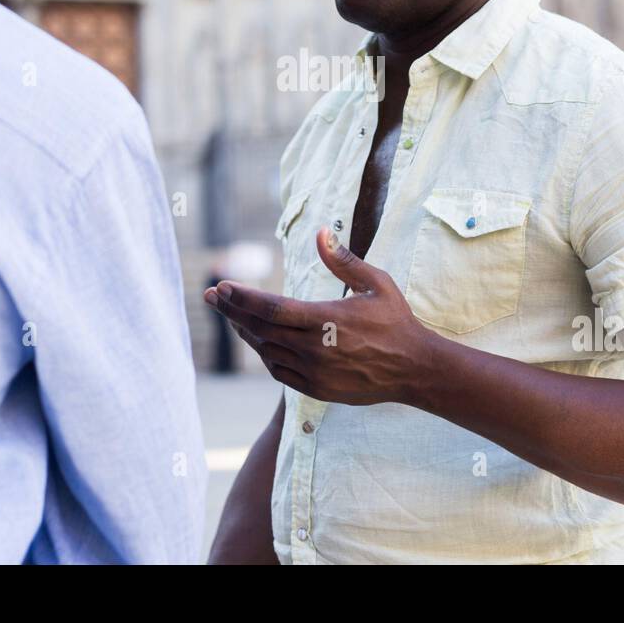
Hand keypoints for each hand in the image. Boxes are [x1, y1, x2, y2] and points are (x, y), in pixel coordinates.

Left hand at [204, 226, 438, 405]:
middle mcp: (316, 349)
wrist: (414, 369)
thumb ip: (343, 260)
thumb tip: (319, 233)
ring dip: (246, 332)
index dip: (242, 298)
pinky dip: (265, 354)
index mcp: (327, 320)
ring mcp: (314, 373)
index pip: (272, 309)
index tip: (221, 286)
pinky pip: (279, 371)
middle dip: (232, 311)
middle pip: (260, 329)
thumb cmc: (396, 320)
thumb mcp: (376, 283)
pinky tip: (259, 341)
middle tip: (210, 296)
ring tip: (233, 316)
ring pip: (267, 351)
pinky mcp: (316, 389)